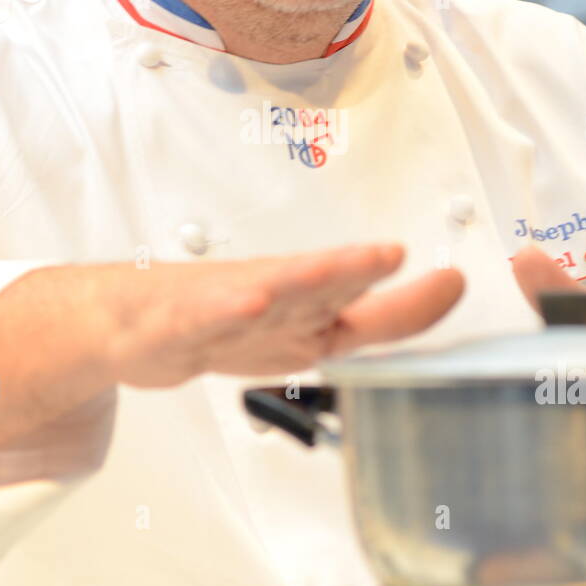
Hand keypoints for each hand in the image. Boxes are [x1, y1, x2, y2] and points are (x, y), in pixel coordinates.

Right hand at [108, 245, 464, 387]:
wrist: (131, 322)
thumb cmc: (218, 320)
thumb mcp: (302, 331)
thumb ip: (366, 324)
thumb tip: (434, 313)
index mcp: (307, 313)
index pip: (370, 311)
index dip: (412, 303)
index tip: (454, 282)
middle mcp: (274, 303)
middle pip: (320, 287)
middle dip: (355, 271)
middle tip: (391, 254)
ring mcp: (226, 308)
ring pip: (268, 291)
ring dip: (301, 278)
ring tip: (327, 269)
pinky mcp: (181, 320)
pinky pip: (205, 317)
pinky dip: (226, 310)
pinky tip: (248, 301)